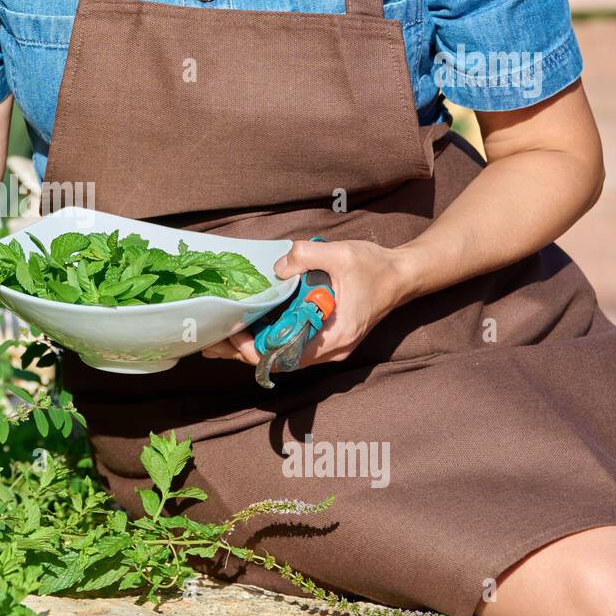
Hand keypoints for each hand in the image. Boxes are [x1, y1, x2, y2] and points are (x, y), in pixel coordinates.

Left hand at [200, 239, 410, 370]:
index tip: (233, 335)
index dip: (256, 351)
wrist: (404, 275)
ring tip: (222, 338)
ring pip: (286, 356)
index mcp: (336, 336)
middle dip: (245, 353)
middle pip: (281, 361)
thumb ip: (306, 256)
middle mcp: (332, 349)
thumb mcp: (341, 254)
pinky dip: (270, 340)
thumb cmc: (376, 267)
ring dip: (255, 348)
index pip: (288, 356)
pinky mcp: (328, 338)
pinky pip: (294, 346)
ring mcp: (331, 347)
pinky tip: (248, 330)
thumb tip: (276, 268)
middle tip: (212, 341)